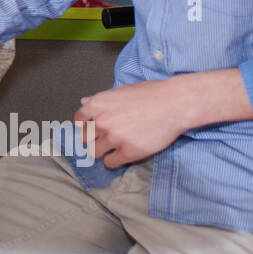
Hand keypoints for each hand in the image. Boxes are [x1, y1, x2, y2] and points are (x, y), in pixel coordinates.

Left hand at [73, 77, 192, 168]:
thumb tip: (84, 101)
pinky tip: (120, 156)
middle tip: (104, 140)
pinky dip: (113, 161)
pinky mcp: (128, 152)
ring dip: (102, 152)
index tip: (91, 130)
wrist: (174, 103)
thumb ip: (101, 99)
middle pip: (85, 139)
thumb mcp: (122, 90)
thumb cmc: (151, 93)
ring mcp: (114, 138)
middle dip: (93, 139)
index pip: (79, 121)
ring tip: (112, 149)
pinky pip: (110, 163)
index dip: (84, 126)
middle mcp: (101, 122)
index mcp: (97, 104)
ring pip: (95, 153)